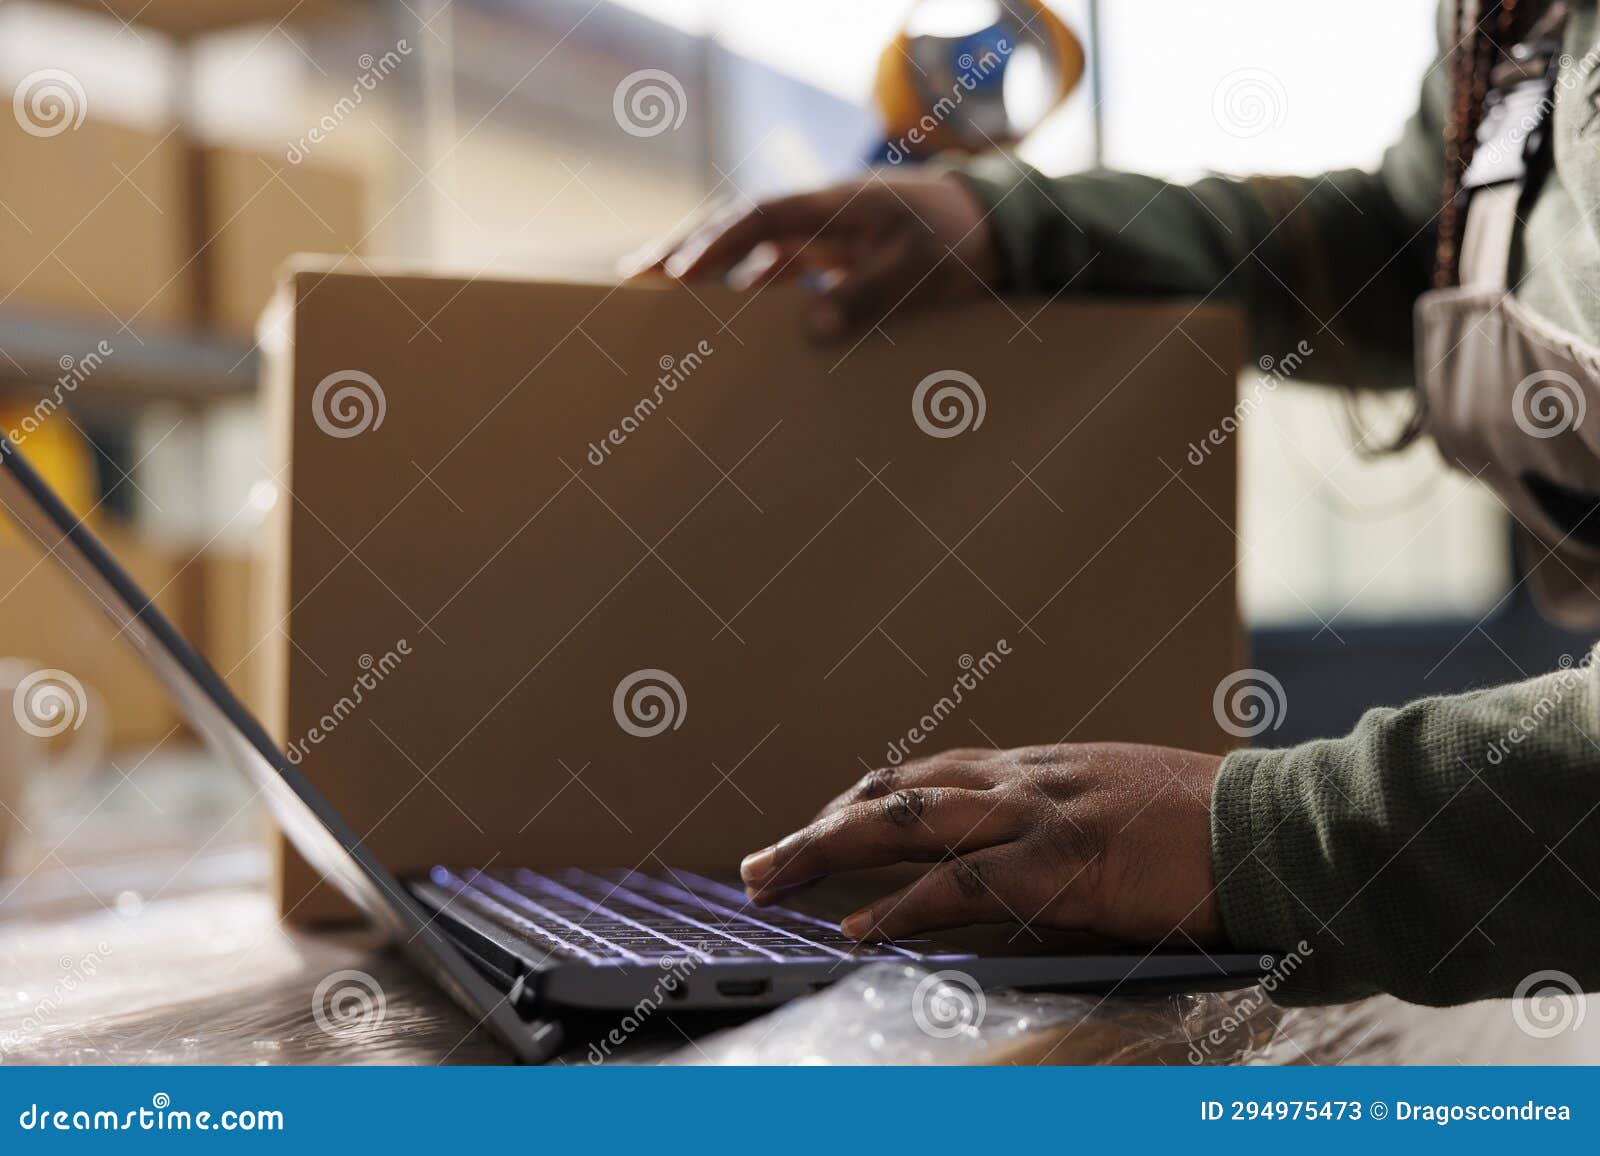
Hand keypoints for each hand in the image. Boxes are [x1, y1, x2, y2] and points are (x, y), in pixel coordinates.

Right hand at [625, 170, 999, 341]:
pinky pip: (774, 270)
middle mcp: (817, 216)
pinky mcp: (830, 257)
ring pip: (748, 249)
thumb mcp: (924, 271)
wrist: (994, 226)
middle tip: (634, 280)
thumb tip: (811, 326)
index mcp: (834, 205)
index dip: (717, 246)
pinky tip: (721, 317)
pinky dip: (741, 288)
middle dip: (685, 251)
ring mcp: (820, 236)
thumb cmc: (959, 242)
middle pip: (736, 226)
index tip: (680, 276)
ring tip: (655, 298)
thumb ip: (871, 295)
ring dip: (705, 270)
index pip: (758, 217)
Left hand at [738, 743, 1225, 945]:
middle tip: (759, 863)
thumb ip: (1060, 832)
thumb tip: (1014, 878)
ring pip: (903, 822)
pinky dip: (898, 906)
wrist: (1277, 826)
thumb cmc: (1210, 828)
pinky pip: (959, 883)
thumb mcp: (1120, 811)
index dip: (861, 803)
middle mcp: (1024, 779)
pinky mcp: (1060, 864)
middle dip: (816, 828)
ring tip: (767, 883)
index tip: (819, 827)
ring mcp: (1037, 815)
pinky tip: (856, 929)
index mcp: (1039, 768)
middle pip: (892, 793)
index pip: (925, 775)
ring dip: (824, 852)